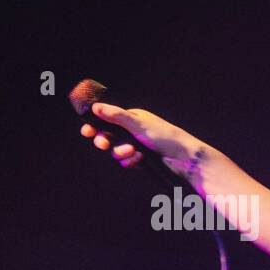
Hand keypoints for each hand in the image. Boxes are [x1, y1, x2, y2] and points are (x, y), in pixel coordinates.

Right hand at [78, 103, 197, 172]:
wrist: (183, 158)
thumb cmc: (164, 136)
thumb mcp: (138, 123)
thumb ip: (116, 116)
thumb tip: (96, 107)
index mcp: (133, 118)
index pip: (107, 119)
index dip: (96, 125)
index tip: (86, 132)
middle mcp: (133, 131)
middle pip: (109, 136)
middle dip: (104, 141)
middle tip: (103, 144)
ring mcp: (137, 145)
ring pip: (116, 151)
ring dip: (121, 152)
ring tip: (133, 152)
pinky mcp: (141, 159)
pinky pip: (126, 161)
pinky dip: (130, 161)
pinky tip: (139, 160)